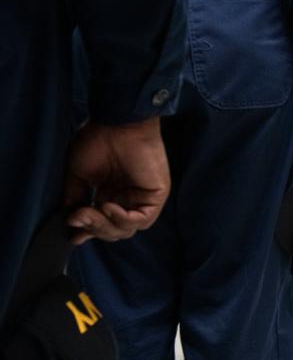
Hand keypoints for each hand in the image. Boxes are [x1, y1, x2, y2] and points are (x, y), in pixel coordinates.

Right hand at [63, 118, 171, 244]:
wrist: (115, 124)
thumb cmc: (97, 142)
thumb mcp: (78, 175)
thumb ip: (75, 199)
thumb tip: (69, 221)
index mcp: (111, 195)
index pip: (103, 225)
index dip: (88, 232)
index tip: (73, 235)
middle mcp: (128, 199)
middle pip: (114, 231)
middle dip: (94, 228)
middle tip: (76, 219)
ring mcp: (143, 198)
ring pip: (126, 229)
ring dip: (104, 225)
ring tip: (89, 212)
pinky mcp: (156, 195)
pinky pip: (142, 219)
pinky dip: (123, 219)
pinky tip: (107, 207)